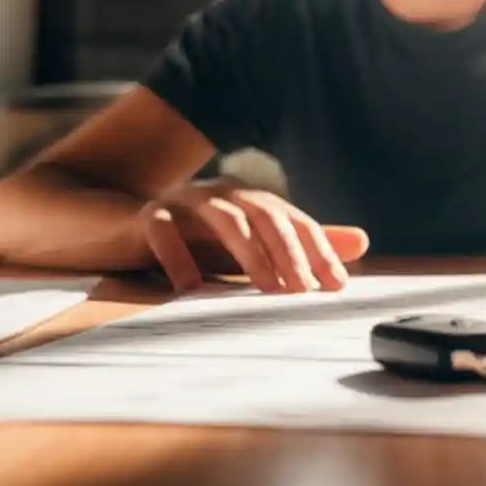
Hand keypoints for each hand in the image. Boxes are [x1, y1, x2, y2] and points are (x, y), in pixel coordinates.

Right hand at [137, 178, 369, 292]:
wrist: (123, 220)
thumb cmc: (197, 237)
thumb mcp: (252, 244)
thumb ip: (301, 244)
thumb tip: (362, 241)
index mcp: (252, 201)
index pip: (295, 222)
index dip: (320, 250)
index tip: (338, 284)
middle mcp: (225, 194)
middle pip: (265, 215)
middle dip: (290, 252)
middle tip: (306, 290)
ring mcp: (186, 202)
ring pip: (224, 218)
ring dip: (249, 253)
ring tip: (267, 287)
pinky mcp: (148, 217)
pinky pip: (164, 232)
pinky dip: (179, 258)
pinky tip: (191, 287)